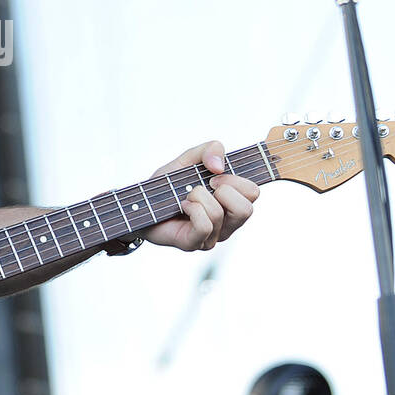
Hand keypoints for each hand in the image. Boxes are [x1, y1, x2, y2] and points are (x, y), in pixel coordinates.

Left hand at [138, 140, 259, 251]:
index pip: (254, 192)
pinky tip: (182, 206)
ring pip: (220, 214)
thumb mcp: (188, 160)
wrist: (140, 204)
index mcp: (232, 201)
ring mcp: (213, 236)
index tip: (215, 172)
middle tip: (204, 184)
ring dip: (199, 197)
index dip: (236, 178)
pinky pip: (205, 226)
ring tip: (186, 197)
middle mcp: (228, 222)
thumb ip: (209, 150)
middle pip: (247, 208)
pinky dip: (192, 210)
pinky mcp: (195, 244)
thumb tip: (219, 165)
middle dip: (223, 188)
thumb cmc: (167, 186)